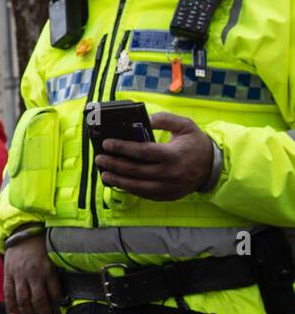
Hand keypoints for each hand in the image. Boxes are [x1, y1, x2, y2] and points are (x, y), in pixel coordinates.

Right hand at [3, 234, 61, 313]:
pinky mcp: (8, 273)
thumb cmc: (41, 248)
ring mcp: (19, 274)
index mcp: (47, 271)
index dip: (58, 312)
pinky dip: (10, 305)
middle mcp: (33, 274)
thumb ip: (54, 280)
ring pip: (23, 300)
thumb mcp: (52, 262)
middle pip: (39, 301)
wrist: (22, 232)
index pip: (55, 296)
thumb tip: (59, 302)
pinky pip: (8, 292)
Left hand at [94, 112, 214, 200]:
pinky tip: (118, 182)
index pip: (142, 152)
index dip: (123, 148)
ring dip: (118, 180)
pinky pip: (144, 194)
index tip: (107, 143)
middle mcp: (170, 173)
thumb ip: (165, 119)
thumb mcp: (185, 125)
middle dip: (114, 164)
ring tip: (104, 173)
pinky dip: (129, 189)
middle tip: (99, 158)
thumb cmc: (196, 143)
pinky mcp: (167, 196)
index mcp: (173, 155)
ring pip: (137, 186)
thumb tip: (145, 118)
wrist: (213, 167)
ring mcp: (168, 187)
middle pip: (136, 170)